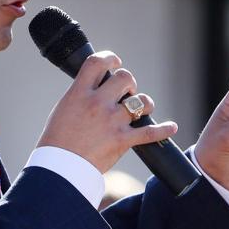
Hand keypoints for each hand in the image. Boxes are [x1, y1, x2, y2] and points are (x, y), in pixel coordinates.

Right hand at [37, 51, 177, 173]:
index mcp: (79, 94)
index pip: (97, 63)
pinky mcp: (122, 140)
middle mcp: (97, 103)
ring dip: (144, 103)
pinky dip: (164, 129)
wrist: (59, 170)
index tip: (115, 63)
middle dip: (129, 83)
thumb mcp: (63, 111)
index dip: (110, 59)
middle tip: (126, 92)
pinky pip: (150, 132)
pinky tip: (171, 127)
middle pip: (125, 78)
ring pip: (142, 101)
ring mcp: (111, 121)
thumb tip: (96, 89)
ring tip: (141, 109)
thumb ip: (80, 97)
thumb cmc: (56, 143)